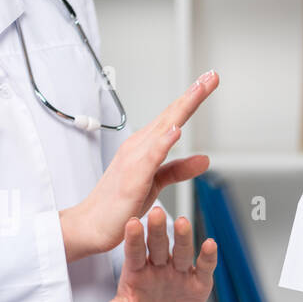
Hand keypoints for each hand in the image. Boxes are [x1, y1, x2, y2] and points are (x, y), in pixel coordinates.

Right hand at [60, 70, 219, 262]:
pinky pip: (150, 158)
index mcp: (145, 146)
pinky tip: (176, 130)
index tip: (209, 80)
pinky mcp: (132, 179)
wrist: (92, 225)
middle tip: (211, 76)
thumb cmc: (119, 203)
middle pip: (170, 115)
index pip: (172, 118)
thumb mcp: (156, 183)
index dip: (192, 98)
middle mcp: (139, 147)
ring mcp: (134, 160)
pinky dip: (163, 142)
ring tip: (199, 90)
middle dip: (192, 95)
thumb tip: (205, 159)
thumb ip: (179, 169)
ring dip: (181, 109)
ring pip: (163, 129)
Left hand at [104, 207, 216, 301]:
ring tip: (183, 222)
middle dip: (157, 229)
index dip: (134, 238)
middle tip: (156, 212)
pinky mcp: (198, 281)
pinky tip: (210, 244)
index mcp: (137, 269)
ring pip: (182, 251)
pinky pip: (204, 267)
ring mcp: (179, 271)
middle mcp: (159, 265)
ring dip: (182, 237)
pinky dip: (208, 257)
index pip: (135, 251)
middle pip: (158, 245)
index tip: (132, 223)